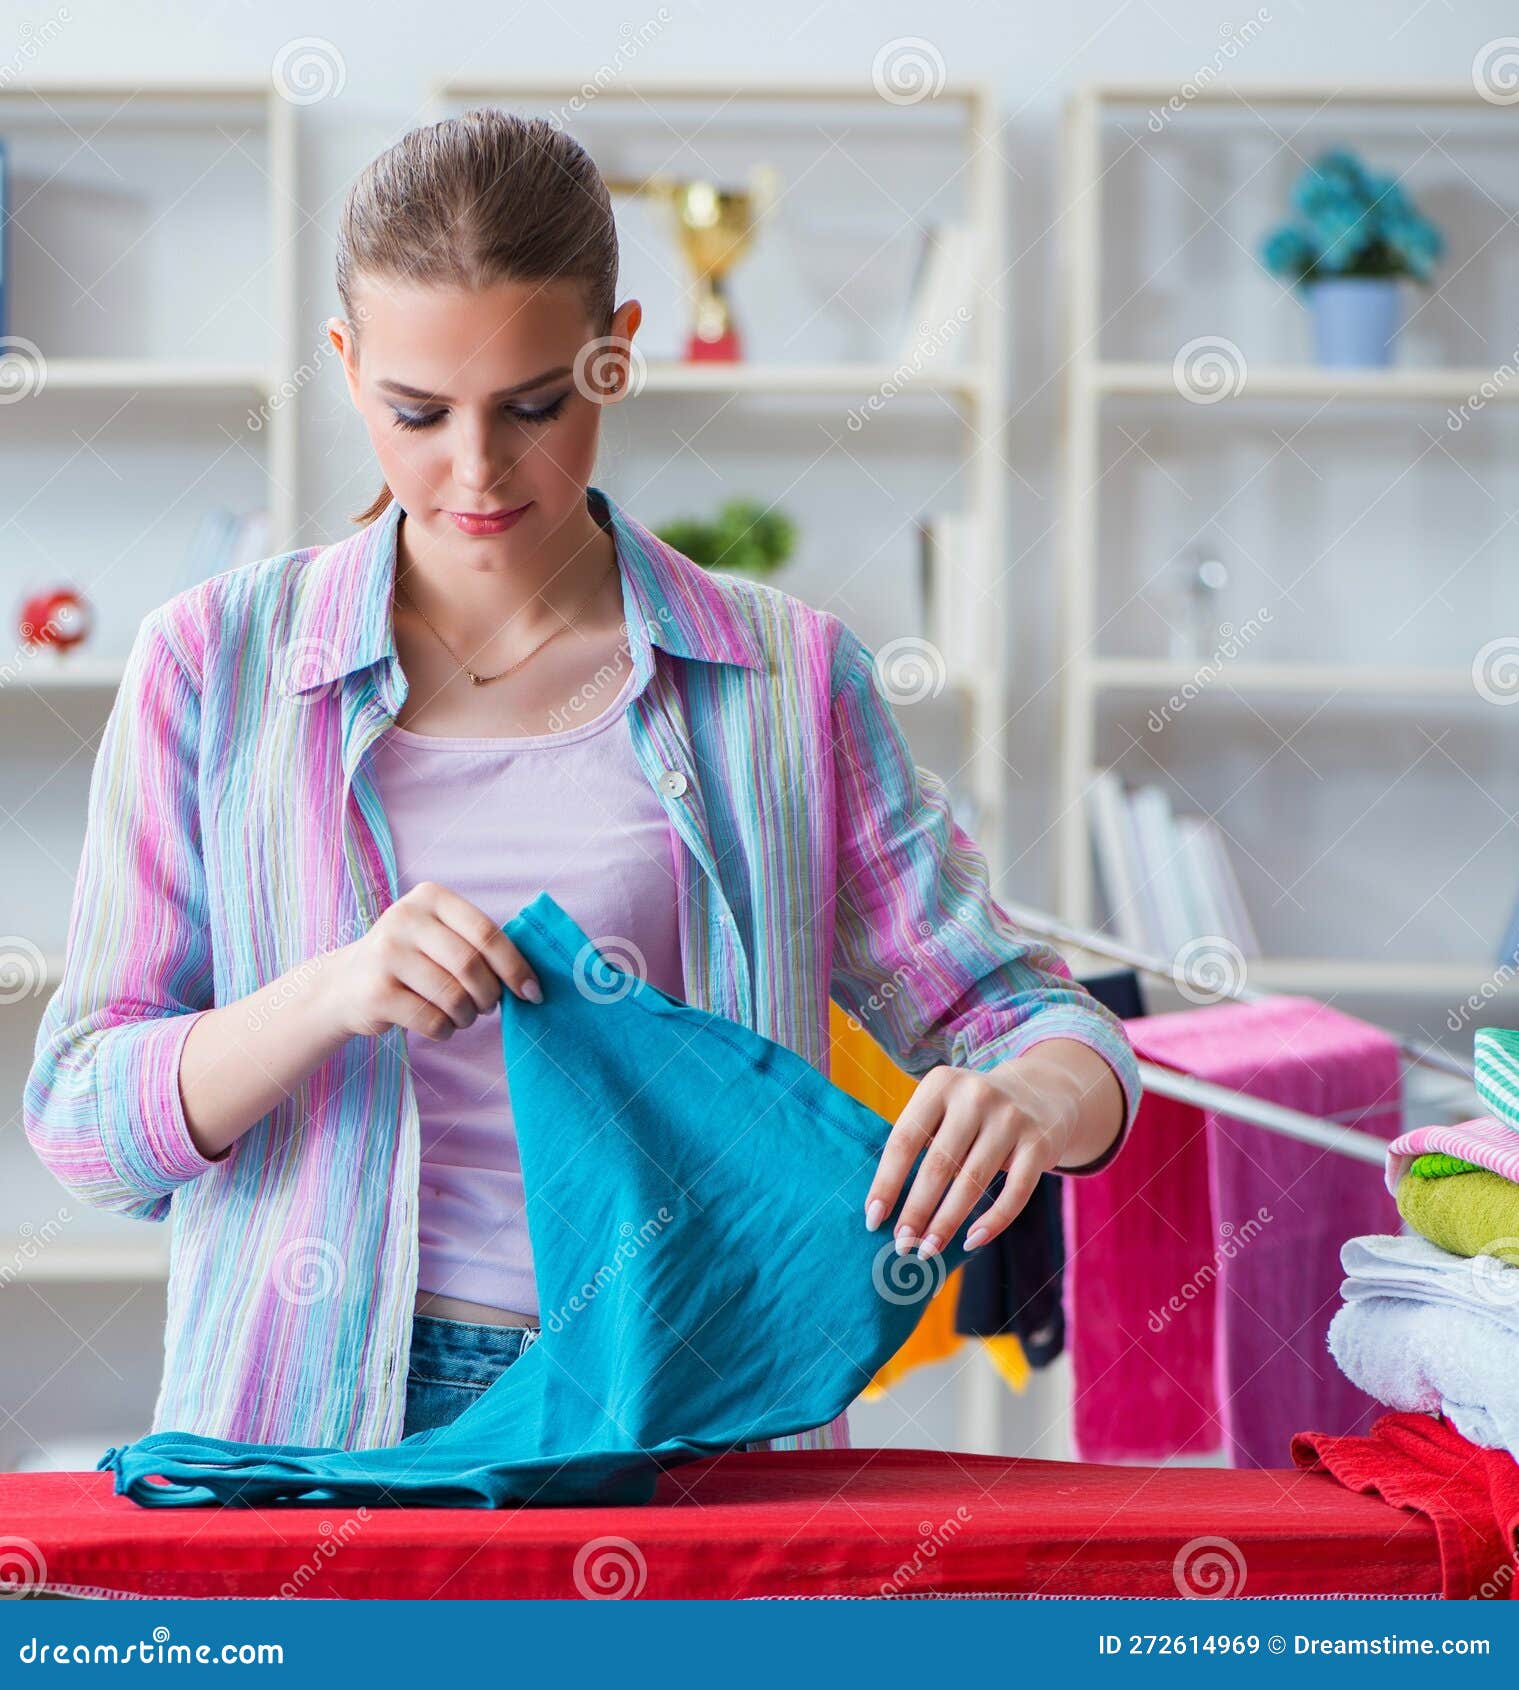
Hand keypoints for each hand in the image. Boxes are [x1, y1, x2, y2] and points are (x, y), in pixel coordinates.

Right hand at [315, 881, 543, 1042]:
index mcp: (430, 897)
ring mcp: (386, 955)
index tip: (532, 992)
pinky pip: (432, 1021)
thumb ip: (478, 945)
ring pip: (453, 997)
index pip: (486, 933)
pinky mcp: (375, 993)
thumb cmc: (412, 961)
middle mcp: (404, 918)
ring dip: (468, 1016)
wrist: (345, 984)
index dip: (515, 967)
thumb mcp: (440, 936)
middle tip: (488, 1006)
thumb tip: (530, 981)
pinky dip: (445, 1030)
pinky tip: (438, 1024)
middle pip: (471, 966)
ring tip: (461, 1014)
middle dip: (489, 995)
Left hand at [862, 1040, 1124, 1258]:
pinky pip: (1015, 1192)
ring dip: (947, 1222)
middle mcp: (976, 1095)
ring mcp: (1011, 1118)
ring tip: (928, 1249)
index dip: (886, 1182)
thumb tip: (885, 1206)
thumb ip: (918, 1141)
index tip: (873, 1218)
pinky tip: (972, 1240)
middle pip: (938, 1165)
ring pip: (972, 1181)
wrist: (1041, 1091)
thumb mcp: (943, 1107)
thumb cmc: (972, 1112)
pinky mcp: (1039, 1144)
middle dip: (916, 1210)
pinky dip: (993, 1221)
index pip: (905, 1139)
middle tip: (902, 1244)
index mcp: (941, 1084)